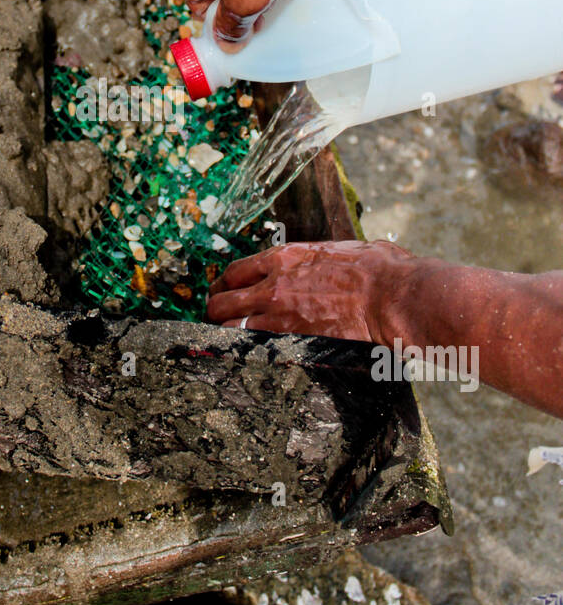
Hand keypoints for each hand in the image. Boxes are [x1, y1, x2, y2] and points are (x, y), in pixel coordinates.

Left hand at [206, 239, 416, 343]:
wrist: (388, 295)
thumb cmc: (375, 268)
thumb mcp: (336, 250)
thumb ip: (316, 259)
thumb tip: (322, 262)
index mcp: (284, 257)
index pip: (235, 271)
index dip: (224, 283)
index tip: (223, 290)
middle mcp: (272, 284)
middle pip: (222, 300)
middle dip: (215, 310)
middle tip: (217, 318)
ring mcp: (278, 314)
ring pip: (229, 327)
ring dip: (224, 333)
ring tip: (225, 340)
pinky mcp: (290, 339)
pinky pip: (251, 346)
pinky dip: (243, 350)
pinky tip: (244, 354)